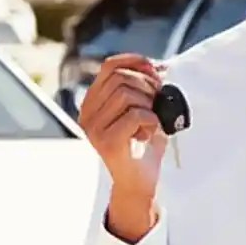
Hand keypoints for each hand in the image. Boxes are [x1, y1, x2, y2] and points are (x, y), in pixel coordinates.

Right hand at [78, 53, 166, 242]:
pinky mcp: (106, 142)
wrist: (140, 182)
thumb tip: (158, 65)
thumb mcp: (142, 107)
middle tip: (158, 102)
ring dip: (149, 105)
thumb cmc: (143, 144)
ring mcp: (94, 128)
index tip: (156, 70)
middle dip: (147, 85)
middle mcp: (87, 113)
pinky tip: (149, 133)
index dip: (135, 62)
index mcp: (93, 101)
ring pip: (126, 95)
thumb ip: (143, 86)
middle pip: (120, 78)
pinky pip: (134, 115)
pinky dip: (150, 121)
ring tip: (151, 122)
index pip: (110, 66)